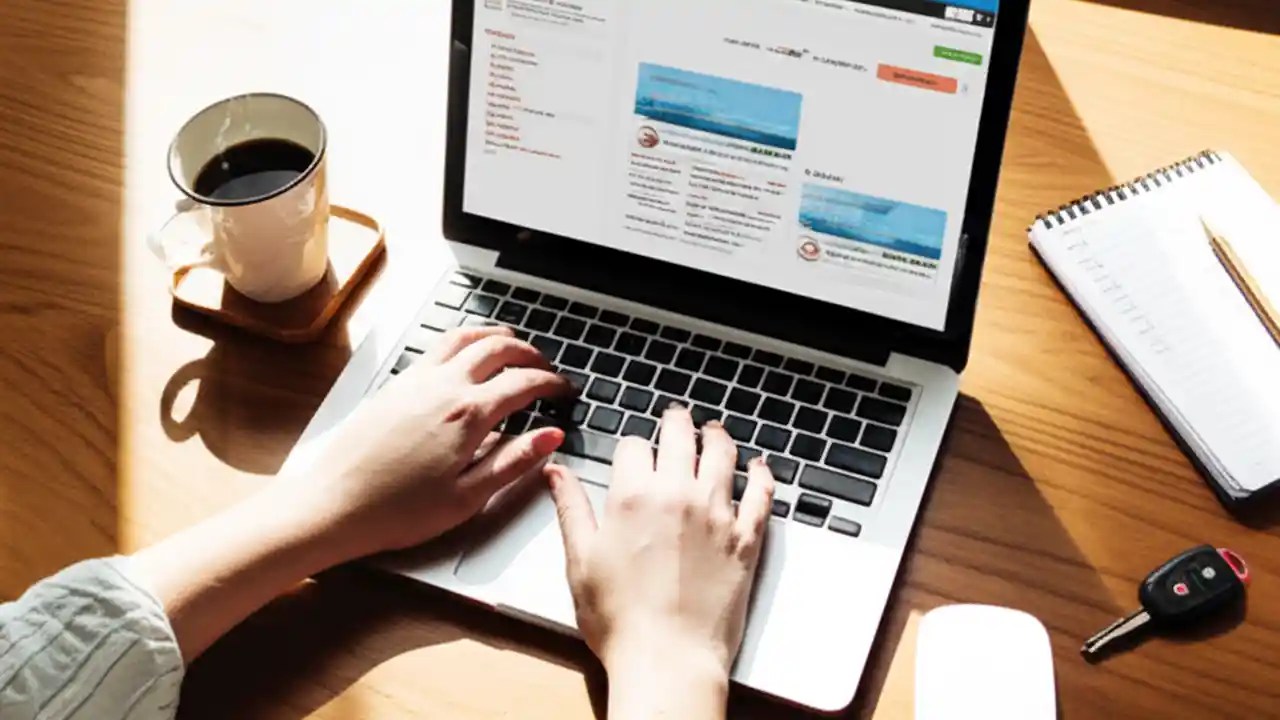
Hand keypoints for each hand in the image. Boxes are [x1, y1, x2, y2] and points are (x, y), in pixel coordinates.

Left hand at [290, 325, 571, 558]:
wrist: (334, 506)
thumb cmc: (395, 511)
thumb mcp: (467, 499)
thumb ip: (512, 463)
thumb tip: (549, 438)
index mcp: (466, 416)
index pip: (523, 384)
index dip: (551, 384)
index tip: (563, 391)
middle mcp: (442, 387)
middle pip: (497, 349)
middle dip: (528, 353)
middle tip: (544, 366)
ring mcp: (415, 381)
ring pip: (464, 337)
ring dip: (494, 335)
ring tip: (511, 342)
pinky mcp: (394, 385)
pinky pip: (436, 346)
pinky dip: (462, 340)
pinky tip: (464, 354)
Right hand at [547, 406, 774, 718]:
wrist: (667, 658)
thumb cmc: (620, 620)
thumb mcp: (580, 560)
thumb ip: (571, 509)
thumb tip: (556, 473)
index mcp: (632, 496)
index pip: (633, 446)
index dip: (631, 447)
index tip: (633, 452)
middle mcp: (678, 494)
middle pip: (681, 436)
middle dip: (677, 422)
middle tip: (677, 417)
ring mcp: (717, 514)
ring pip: (723, 454)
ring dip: (718, 436)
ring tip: (715, 430)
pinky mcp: (746, 538)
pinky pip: (760, 493)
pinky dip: (761, 474)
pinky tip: (758, 466)